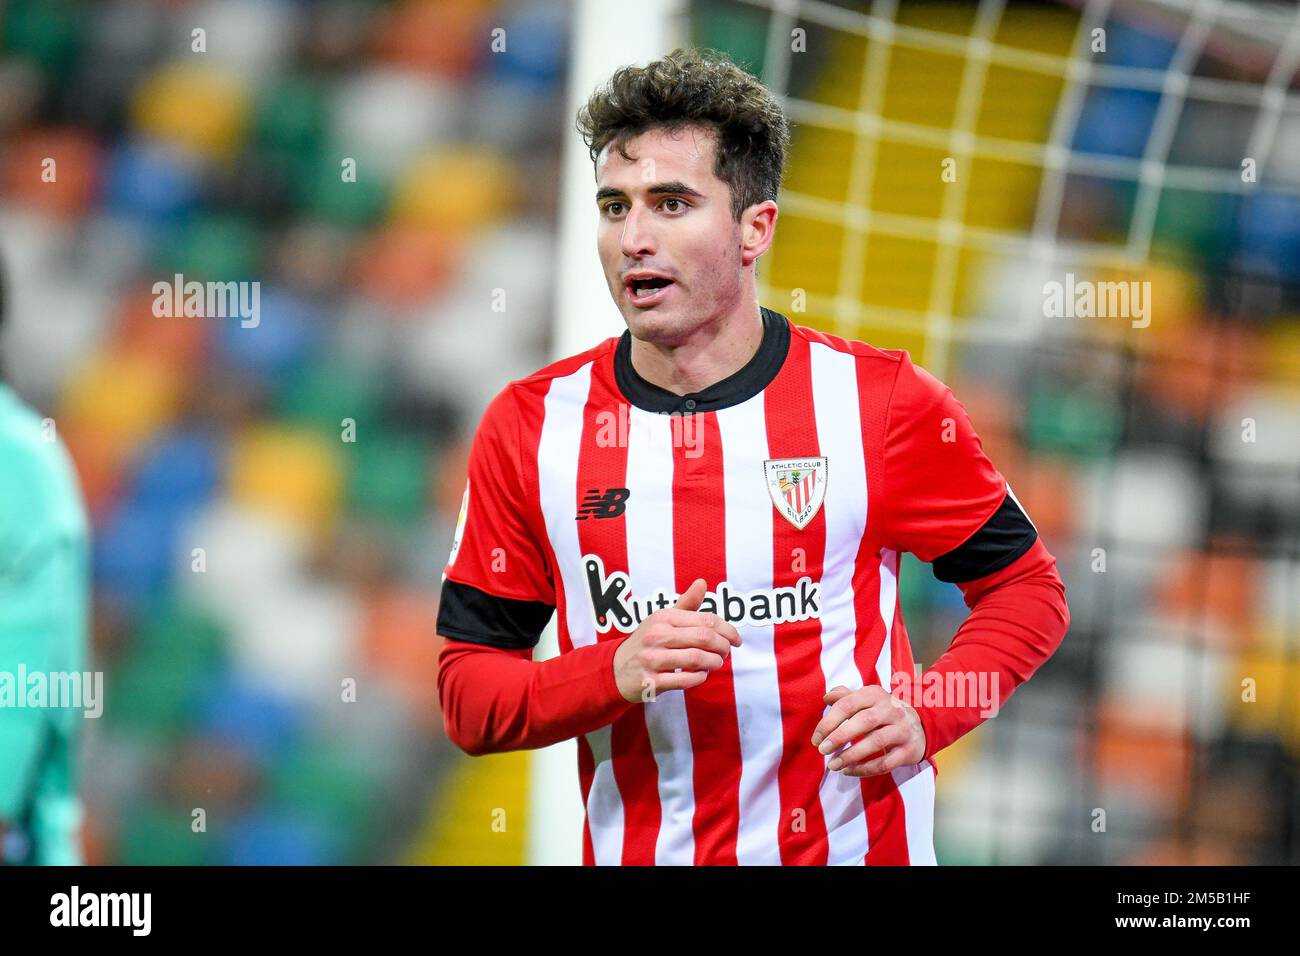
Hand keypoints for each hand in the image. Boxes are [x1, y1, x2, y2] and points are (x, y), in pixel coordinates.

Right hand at [612, 578, 741, 702]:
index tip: (736, 639)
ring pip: (697, 659)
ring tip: (716, 663)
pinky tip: (701, 675)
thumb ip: (686, 604)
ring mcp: (652, 659)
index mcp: (663, 617)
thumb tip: (703, 582)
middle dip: (723, 647)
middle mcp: (656, 635)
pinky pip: (685, 680)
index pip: (705, 619)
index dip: (728, 630)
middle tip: (726, 652)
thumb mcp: (662, 619)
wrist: (615, 669)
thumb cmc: (646, 642)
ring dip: (714, 663)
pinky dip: (699, 678)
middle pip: (704, 638)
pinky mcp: (650, 681)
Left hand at [811, 684, 925, 775]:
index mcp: (875, 694)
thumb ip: (846, 697)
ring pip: (876, 742)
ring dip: (852, 755)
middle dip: (840, 736)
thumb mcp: (867, 700)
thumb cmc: (883, 713)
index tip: (816, 738)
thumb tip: (826, 698)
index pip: (848, 704)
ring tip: (833, 765)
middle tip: (822, 750)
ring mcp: (902, 730)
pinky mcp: (909, 750)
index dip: (829, 721)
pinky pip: (886, 762)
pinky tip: (849, 771)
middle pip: (863, 721)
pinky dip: (865, 769)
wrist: (921, 726)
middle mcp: (891, 710)